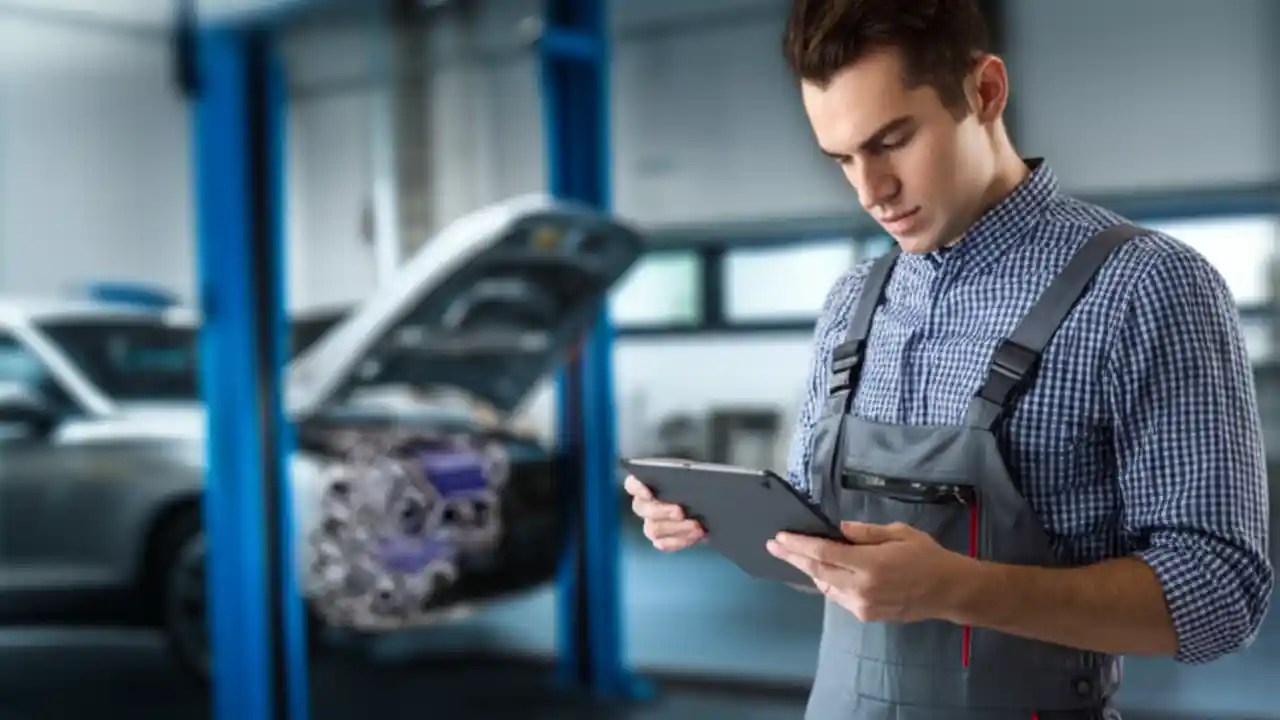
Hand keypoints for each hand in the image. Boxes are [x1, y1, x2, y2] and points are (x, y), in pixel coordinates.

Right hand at [623, 474, 705, 551]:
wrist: (710, 503)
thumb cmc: (697, 483)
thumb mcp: (693, 472)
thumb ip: (684, 473)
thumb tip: (686, 474)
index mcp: (647, 483)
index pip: (632, 485)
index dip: (637, 489)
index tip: (648, 493)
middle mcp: (644, 504)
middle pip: (642, 508)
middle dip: (662, 511)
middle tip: (680, 512)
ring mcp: (651, 523)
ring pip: (653, 529)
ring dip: (676, 528)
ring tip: (696, 525)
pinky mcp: (661, 539)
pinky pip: (664, 543)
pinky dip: (681, 540)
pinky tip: (696, 534)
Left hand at [766, 521, 972, 622]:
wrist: (949, 591)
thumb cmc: (927, 557)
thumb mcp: (899, 533)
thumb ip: (865, 533)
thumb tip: (839, 529)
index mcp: (870, 564)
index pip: (824, 552)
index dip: (799, 545)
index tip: (780, 537)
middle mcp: (862, 588)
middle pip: (817, 570)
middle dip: (793, 557)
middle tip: (773, 546)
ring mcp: (862, 605)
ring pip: (825, 585)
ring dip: (809, 569)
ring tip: (795, 554)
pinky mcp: (866, 615)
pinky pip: (838, 596)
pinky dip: (828, 582)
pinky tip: (824, 571)